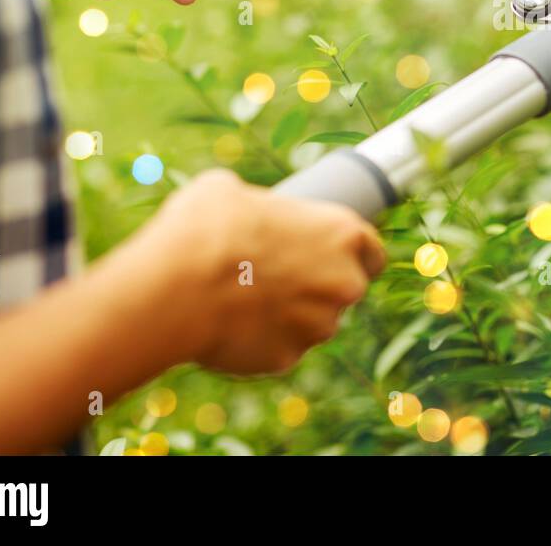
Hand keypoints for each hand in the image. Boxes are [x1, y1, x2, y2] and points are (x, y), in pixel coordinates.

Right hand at [129, 169, 385, 374]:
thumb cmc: (207, 226)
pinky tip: (232, 326)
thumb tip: (245, 209)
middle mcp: (343, 284)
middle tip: (278, 275)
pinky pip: (279, 349)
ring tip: (245, 300)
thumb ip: (259, 204)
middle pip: (345, 290)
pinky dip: (262, 341)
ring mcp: (318, 327)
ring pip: (312, 324)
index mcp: (343, 235)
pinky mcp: (287, 360)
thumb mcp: (232, 190)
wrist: (176, 285)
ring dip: (291, 316)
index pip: (373, 253)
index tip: (334, 257)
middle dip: (319, 286)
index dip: (354, 256)